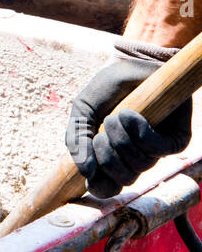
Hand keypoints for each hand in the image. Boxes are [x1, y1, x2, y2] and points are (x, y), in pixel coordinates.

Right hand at [65, 40, 191, 197]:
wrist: (132, 63)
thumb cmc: (107, 89)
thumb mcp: (82, 111)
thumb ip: (76, 140)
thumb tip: (85, 172)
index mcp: (112, 157)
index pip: (107, 189)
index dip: (98, 187)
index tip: (89, 174)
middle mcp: (135, 158)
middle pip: (123, 179)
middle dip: (107, 157)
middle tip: (100, 134)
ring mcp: (156, 151)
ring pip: (139, 165)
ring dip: (122, 140)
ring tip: (117, 116)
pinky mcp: (175, 139)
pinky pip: (156, 149)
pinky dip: (140, 133)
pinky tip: (131, 115)